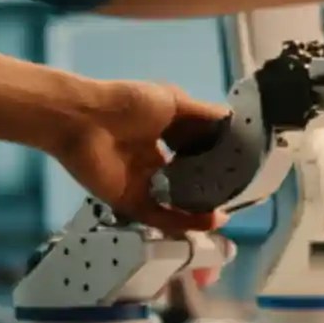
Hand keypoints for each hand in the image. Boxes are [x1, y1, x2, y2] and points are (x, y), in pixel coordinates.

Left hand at [51, 80, 230, 233]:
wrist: (81, 119)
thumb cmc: (127, 103)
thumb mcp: (173, 101)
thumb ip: (204, 115)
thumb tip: (236, 125)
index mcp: (166, 135)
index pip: (198, 153)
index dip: (218, 161)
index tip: (242, 169)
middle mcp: (156, 161)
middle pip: (189, 181)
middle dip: (212, 190)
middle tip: (237, 196)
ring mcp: (144, 184)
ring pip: (179, 204)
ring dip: (203, 211)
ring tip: (228, 213)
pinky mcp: (132, 203)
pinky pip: (163, 217)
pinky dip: (187, 222)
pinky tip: (211, 220)